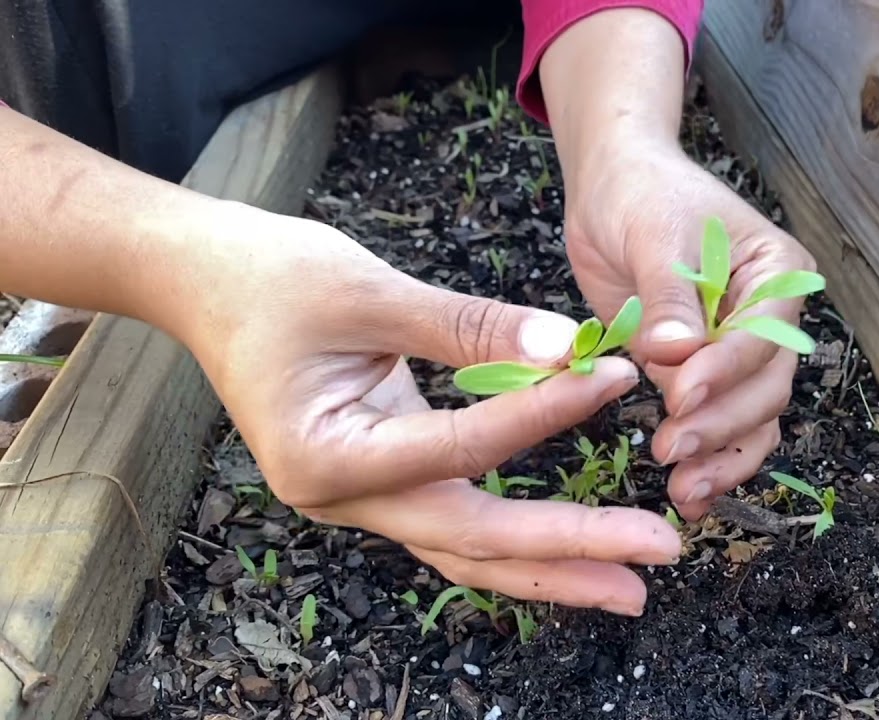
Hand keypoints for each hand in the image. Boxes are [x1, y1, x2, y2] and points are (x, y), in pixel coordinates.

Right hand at [175, 203, 681, 614]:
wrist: (203, 284)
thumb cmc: (271, 278)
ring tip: (633, 582)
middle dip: (572, 546)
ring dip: (553, 566)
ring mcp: (359, 501)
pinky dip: (517, 538)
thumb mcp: (369, 290)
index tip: (611, 378)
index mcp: (326, 455)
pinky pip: (457, 522)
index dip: (542, 414)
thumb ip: (470, 327)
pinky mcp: (380, 483)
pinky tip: (573, 547)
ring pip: (468, 550)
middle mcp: (340, 499)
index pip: (461, 447)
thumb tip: (569, 347)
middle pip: (474, 539)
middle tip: (661, 548)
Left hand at [563, 143, 817, 519]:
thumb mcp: (656, 234)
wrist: (613, 188)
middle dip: (722, 424)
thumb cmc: (642, 194)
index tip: (680, 395)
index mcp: (777, 274)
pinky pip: (717, 425)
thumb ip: (670, 296)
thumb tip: (677, 354)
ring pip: (750, 419)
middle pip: (765, 389)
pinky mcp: (701, 376)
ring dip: (721, 456)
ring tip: (683, 489)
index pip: (764, 335)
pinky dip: (708, 459)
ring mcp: (737, 352)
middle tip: (671, 448)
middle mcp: (769, 318)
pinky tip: (687, 494)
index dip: (726, 371)